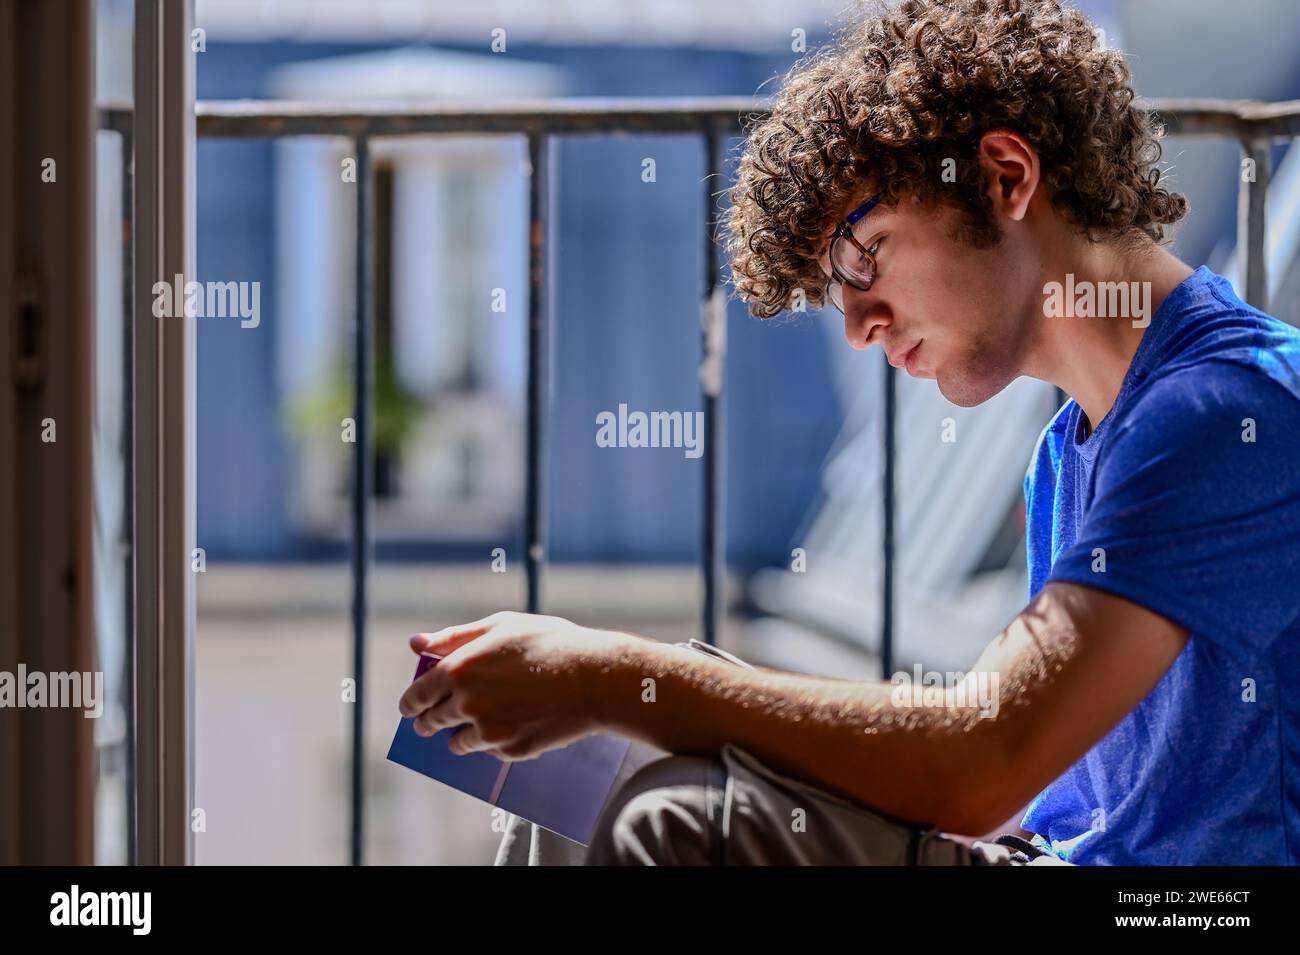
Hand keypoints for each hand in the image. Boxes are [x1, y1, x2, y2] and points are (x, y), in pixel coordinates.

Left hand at [397, 611, 641, 759]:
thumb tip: (416, 644)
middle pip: (431, 722)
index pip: (417, 695)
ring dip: (460, 734)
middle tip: (433, 719)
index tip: (411, 706)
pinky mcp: (510, 750)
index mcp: (458, 670)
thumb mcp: (500, 626)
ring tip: (480, 720)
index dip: (411, 702)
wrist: (595, 679)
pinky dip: (493, 741)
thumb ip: (454, 636)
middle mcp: (466, 704)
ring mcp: (488, 731)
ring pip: (457, 742)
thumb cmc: (549, 643)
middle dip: (429, 720)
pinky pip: (489, 751)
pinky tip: (512, 722)